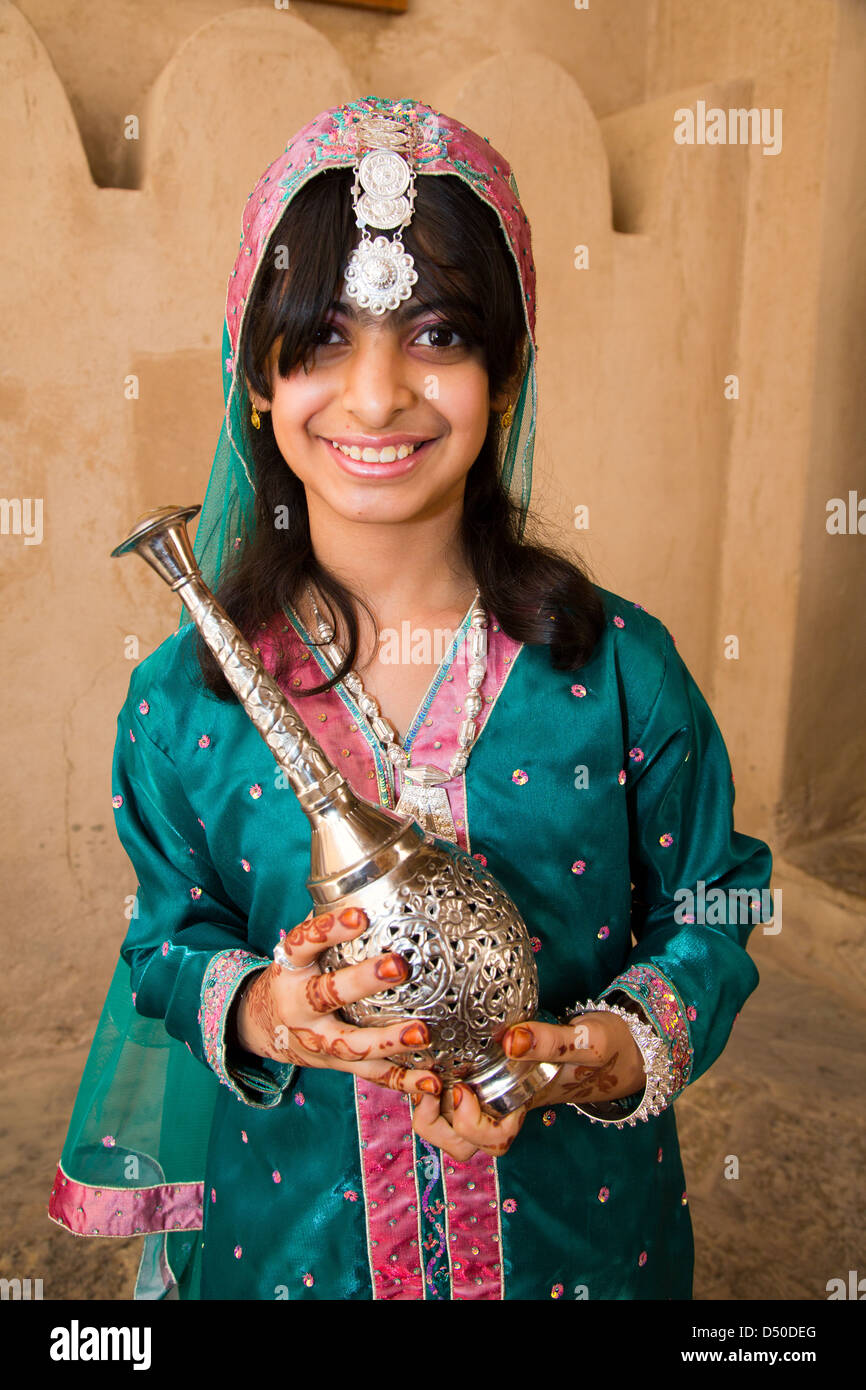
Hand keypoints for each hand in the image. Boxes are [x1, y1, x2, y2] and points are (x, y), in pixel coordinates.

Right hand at [236, 906, 441, 1098]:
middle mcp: (300, 1005)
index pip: (305, 943)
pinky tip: (432, 1081)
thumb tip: (371, 874)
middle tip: (399, 966)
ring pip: (351, 1043)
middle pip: (328, 994)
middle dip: (363, 981)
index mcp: (290, 968)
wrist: (259, 1026)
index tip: (360, 913)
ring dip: (388, 1040)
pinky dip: (402, 1080)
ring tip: (422, 1033)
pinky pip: (370, 1075)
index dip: (330, 928)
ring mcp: (317, 1040)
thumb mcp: (299, 948)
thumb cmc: (294, 975)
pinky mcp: (335, 1065)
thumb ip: (329, 922)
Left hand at [409, 1009, 647, 1157]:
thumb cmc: (602, 1048)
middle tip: (434, 1087)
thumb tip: (512, 1040)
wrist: (612, 1045)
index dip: (471, 1124)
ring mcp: (492, 1093)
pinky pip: (448, 1097)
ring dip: (429, 1110)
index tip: (464, 1090)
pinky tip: (431, 1057)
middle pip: (461, 1144)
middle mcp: (505, 1107)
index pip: (494, 1141)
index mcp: (527, 1106)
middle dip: (437, 1124)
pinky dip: (432, 1086)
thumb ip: (554, 1042)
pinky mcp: (482, 1073)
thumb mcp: (587, 1040)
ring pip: (449, 1128)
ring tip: (427, 1077)